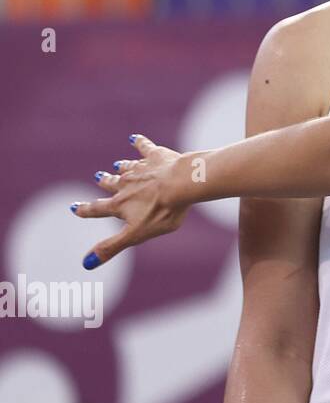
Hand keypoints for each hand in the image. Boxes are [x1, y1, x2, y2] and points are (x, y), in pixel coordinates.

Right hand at [72, 134, 190, 268]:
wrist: (183, 183)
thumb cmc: (162, 211)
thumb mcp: (136, 235)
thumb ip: (111, 247)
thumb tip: (85, 265)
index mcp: (120, 204)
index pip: (98, 209)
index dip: (86, 210)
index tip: (74, 207)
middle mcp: (126, 184)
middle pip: (112, 183)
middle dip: (105, 181)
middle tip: (99, 177)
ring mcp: (141, 168)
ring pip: (127, 167)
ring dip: (121, 166)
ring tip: (117, 164)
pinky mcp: (156, 156)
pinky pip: (144, 147)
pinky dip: (139, 142)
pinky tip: (135, 138)